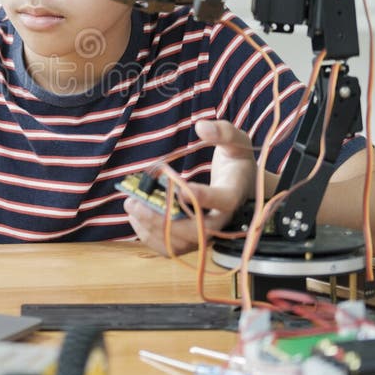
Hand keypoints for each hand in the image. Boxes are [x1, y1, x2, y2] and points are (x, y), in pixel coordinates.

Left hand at [125, 119, 255, 255]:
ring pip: (180, 243)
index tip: (180, 189)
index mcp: (233, 194)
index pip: (221, 201)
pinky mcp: (193, 240)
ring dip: (151, 228)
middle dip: (163, 219)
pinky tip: (136, 216)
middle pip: (196, 230)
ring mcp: (207, 234)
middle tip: (135, 202)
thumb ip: (223, 132)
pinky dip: (150, 235)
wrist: (243, 189)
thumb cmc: (237, 163)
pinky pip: (171, 247)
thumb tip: (201, 127)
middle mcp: (222, 221)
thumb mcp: (237, 142)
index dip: (202, 197)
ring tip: (131, 205)